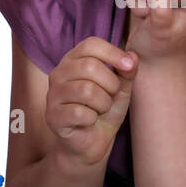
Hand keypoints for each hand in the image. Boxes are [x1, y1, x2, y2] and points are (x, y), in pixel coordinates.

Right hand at [46, 37, 138, 166]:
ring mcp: (52, 94)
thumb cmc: (104, 110)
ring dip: (103, 103)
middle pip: (90, 66)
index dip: (113, 53)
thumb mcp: (121, 88)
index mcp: (74, 60)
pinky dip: (92, 119)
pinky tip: (89, 121)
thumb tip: (133, 57)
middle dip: (111, 84)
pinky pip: (80, 112)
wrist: (93, 141)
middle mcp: (59, 73)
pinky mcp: (52, 116)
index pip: (91, 44)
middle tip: (111, 96)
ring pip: (86, 90)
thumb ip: (127, 71)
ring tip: (100, 109)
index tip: (129, 66)